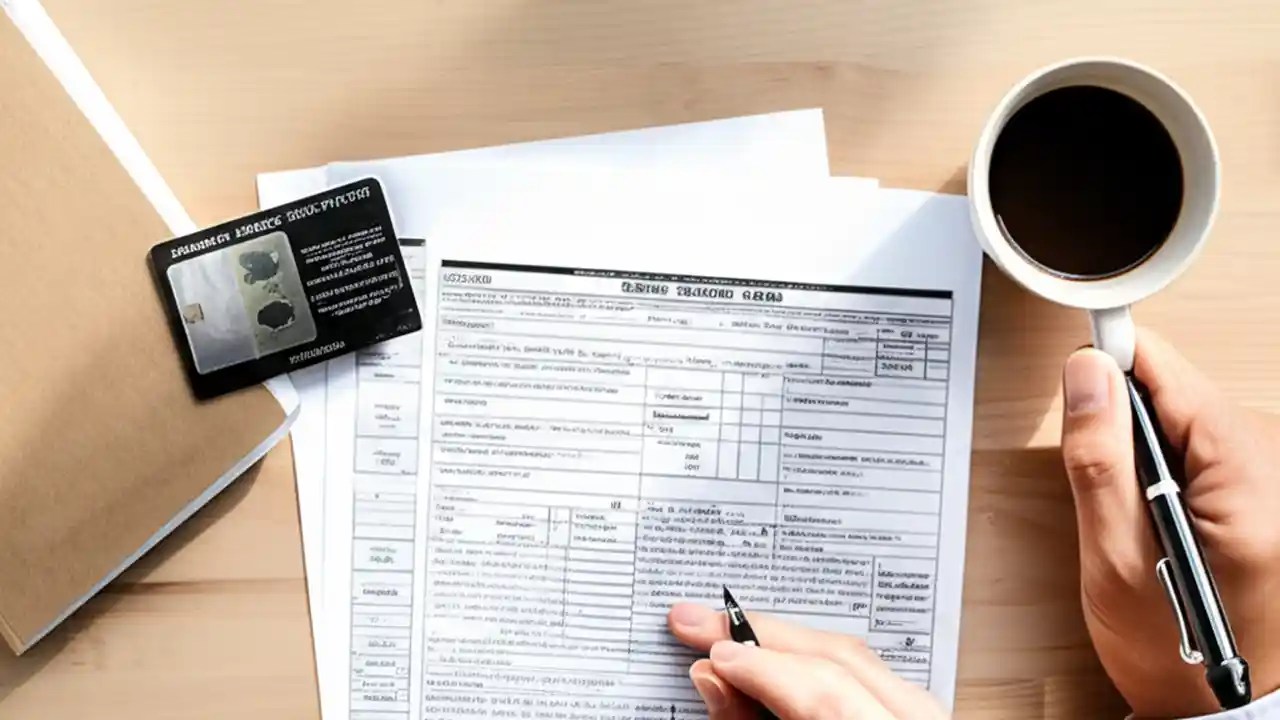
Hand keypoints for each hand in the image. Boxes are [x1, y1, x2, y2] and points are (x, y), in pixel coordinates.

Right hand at [667, 603, 948, 718]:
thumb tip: (714, 680)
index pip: (825, 695)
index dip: (762, 667)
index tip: (711, 652)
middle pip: (843, 660)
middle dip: (765, 636)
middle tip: (700, 624)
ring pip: (859, 660)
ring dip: (789, 644)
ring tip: (732, 636)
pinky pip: (869, 676)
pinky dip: (819, 665)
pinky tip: (780, 661)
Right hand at [1061, 330, 1279, 716]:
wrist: (1215, 709)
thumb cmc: (1174, 650)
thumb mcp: (1114, 559)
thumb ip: (1099, 461)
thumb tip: (1087, 375)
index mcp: (1246, 476)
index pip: (1168, 373)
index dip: (1109, 365)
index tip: (1071, 371)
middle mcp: (1269, 464)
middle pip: (1173, 393)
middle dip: (1121, 425)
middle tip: (1102, 490)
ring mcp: (1265, 478)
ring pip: (1179, 421)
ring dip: (1140, 453)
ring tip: (1128, 515)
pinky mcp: (1254, 491)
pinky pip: (1193, 450)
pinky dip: (1160, 472)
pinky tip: (1152, 518)